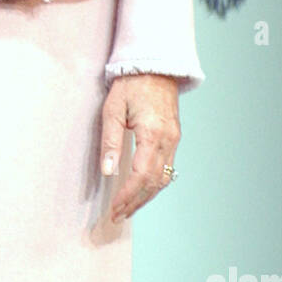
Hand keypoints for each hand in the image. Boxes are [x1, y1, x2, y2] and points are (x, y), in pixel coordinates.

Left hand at [100, 73, 179, 221]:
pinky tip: (142, 189)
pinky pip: (167, 168)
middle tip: (118, 216)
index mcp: (153, 134)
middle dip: (136, 202)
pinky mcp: (174, 137)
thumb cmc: (130, 84)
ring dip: (146, 196)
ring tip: (128, 208)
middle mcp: (168, 140)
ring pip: (163, 178)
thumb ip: (111, 141)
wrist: (154, 65)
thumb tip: (107, 171)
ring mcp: (174, 140)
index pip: (141, 175)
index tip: (114, 209)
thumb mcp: (113, 109)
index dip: (127, 196)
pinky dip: (154, 183)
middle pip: (154, 183)